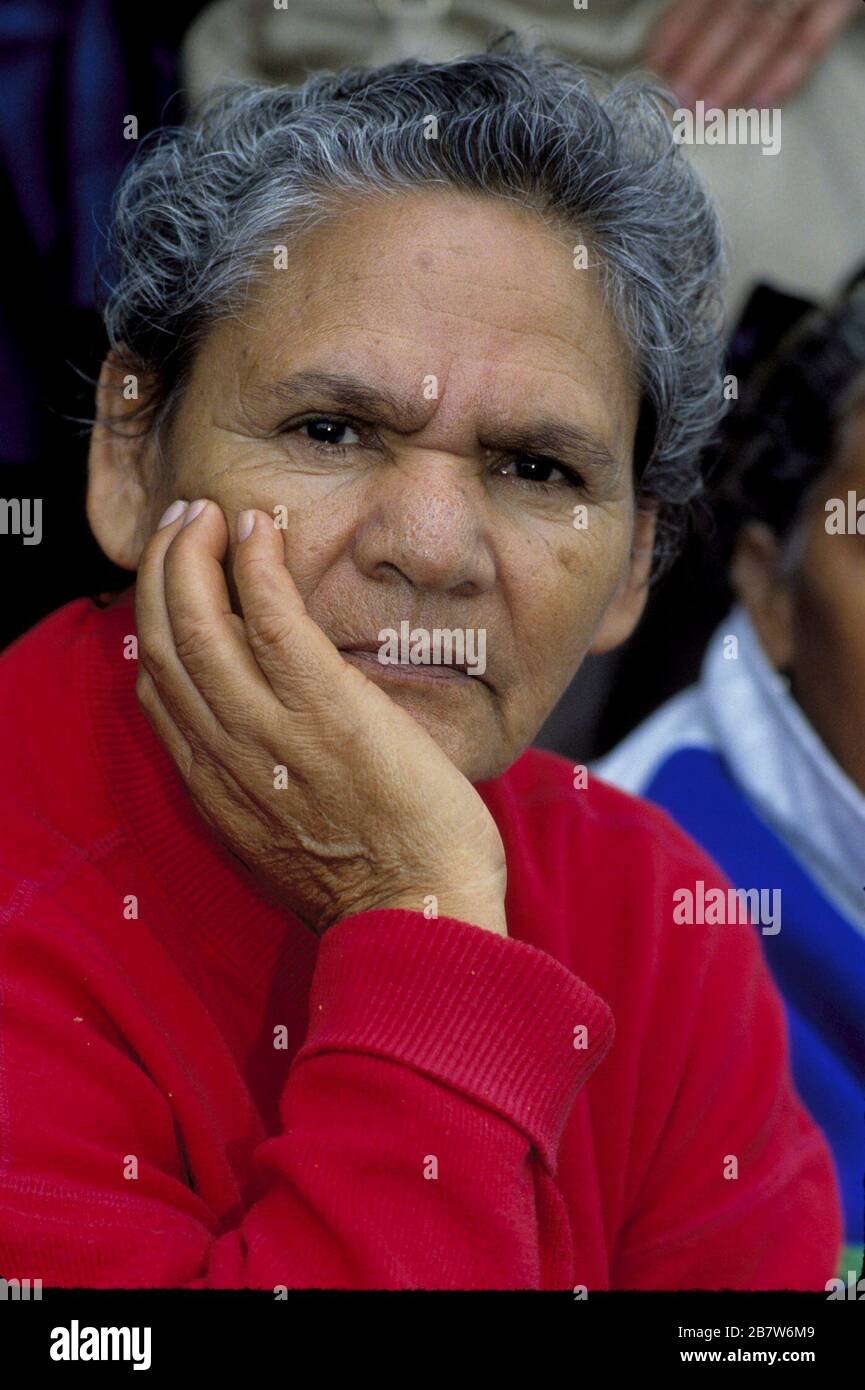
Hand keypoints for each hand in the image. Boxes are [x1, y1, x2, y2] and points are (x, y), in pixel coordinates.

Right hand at [134, 499, 507, 937]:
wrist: (422, 920)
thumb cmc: (379, 887)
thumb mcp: (291, 846)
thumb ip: (265, 793)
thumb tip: (274, 751)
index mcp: (215, 790)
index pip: (159, 690)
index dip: (156, 626)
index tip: (175, 586)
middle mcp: (224, 756)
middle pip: (160, 642)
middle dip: (159, 571)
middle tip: (181, 525)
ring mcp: (269, 730)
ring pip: (194, 621)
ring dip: (189, 554)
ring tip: (207, 513)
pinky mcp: (323, 706)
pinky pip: (267, 615)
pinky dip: (252, 563)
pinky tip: (257, 529)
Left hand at [645, 0, 858, 109]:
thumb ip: (712, 8)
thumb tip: (669, 52)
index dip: (676, 27)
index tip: (654, 64)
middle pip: (732, 13)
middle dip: (700, 60)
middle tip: (676, 99)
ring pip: (766, 30)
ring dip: (733, 75)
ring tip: (706, 110)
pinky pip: (811, 40)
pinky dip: (785, 71)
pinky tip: (758, 101)